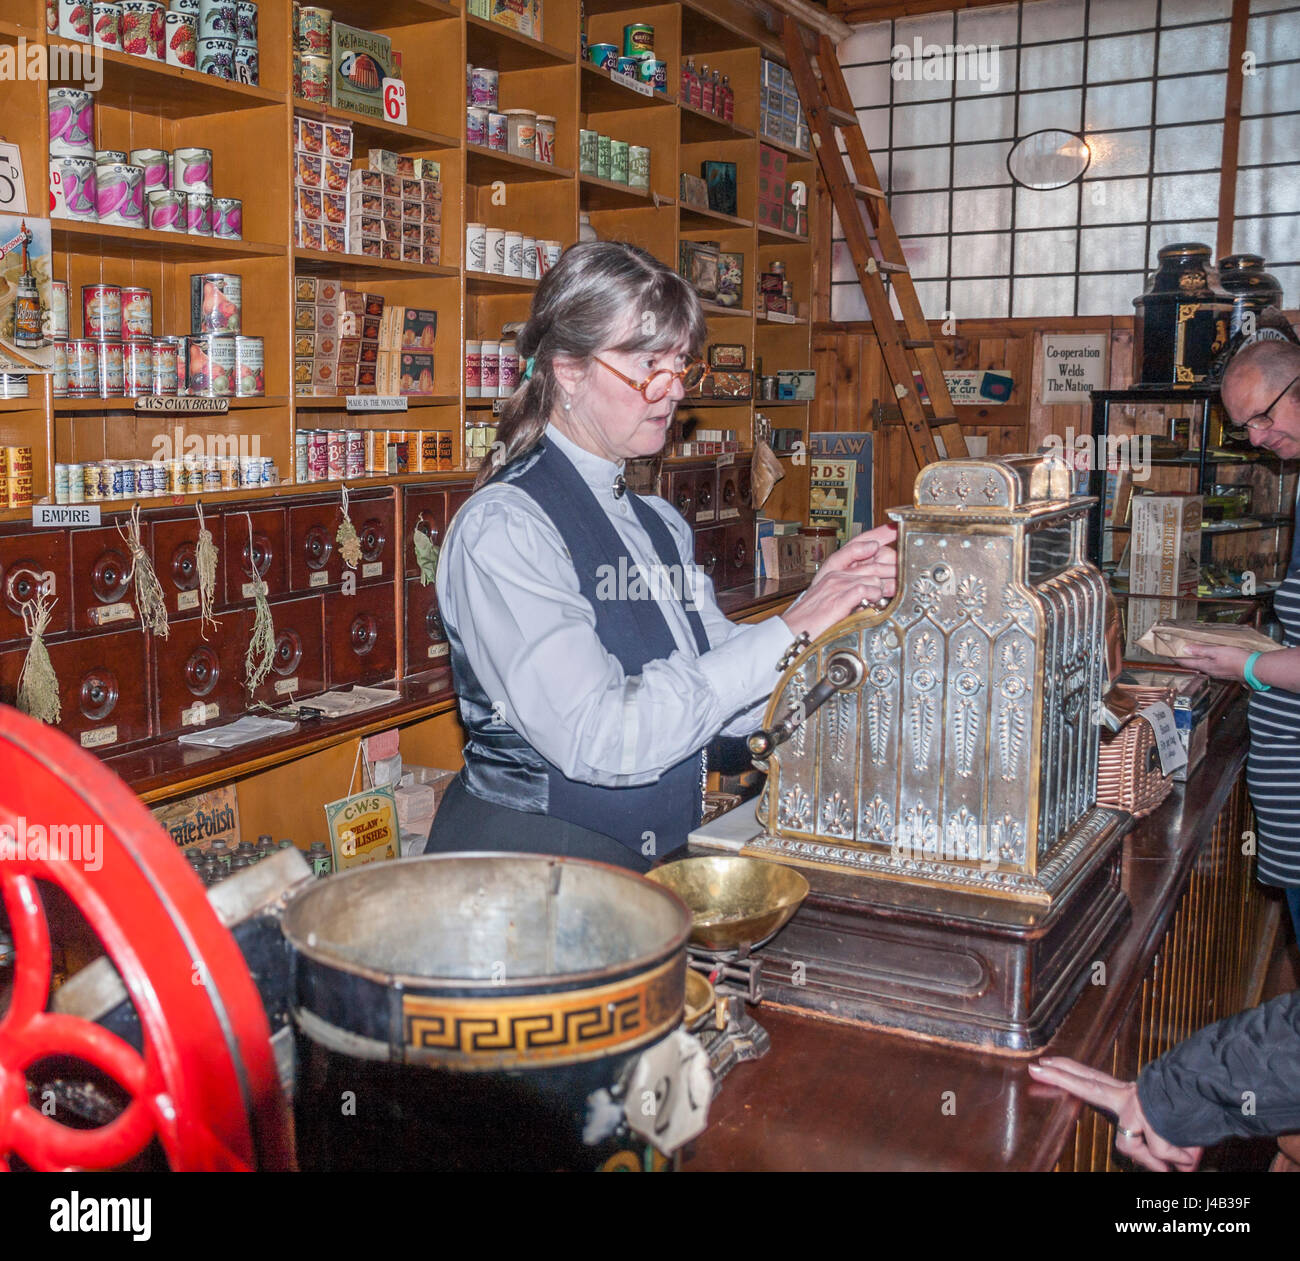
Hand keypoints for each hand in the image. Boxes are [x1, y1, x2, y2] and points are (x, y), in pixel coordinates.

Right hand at [782, 524, 898, 642]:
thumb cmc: (813, 616)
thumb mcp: (831, 593)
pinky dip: (875, 595)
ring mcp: (837, 584)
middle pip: (874, 560)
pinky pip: (866, 589)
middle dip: (895, 567)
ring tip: (897, 592)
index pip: (859, 543)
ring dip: (889, 585)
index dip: (879, 534)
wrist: (791, 631)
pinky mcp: (839, 599)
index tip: (895, 528)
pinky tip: (876, 602)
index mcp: (833, 567)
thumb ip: (852, 580)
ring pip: (874, 575)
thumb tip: (878, 578)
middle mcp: (835, 571)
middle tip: (906, 573)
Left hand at [1027, 1057, 1203, 1171]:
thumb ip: (1157, 1145)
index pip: (1095, 1080)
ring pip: (1134, 1147)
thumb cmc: (1197, 1112)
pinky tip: (1186, 1149)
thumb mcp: (1171, 1130)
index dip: (1070, 1072)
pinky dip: (1177, 1158)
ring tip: (1179, 1151)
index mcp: (1131, 1095)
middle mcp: (1129, 1097)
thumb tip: (1166, 1170)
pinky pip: (1159, 1153)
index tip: (1045, 1064)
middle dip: (1060, 1077)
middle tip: (1035, 1067)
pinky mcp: (1145, 1120)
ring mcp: (1135, 1108)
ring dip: (1161, 1158)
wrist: (1217, 1095)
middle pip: (1089, 1085)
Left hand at [1176, 643, 1249, 682]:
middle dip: (1185, 659)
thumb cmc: (1236, 659)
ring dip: (1195, 660)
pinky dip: (1206, 661)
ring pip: (1202, 666)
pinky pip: (1211, 666)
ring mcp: (1217, 672)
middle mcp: (1209, 671)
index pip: (1185, 663)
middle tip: (1178, 652)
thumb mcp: (1217, 651)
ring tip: (1191, 653)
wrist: (1254, 669)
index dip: (1176, 658)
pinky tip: (1209, 657)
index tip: (1167, 654)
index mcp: (1205, 666)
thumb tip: (1185, 649)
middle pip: (1193, 665)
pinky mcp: (1225, 672)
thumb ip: (1201, 650)